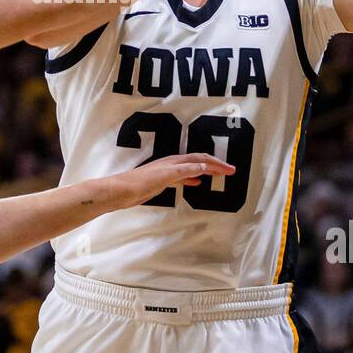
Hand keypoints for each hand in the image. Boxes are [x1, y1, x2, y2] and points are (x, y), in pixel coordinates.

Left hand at [104, 152, 234, 209]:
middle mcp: (173, 164)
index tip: (231, 170)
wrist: (121, 191)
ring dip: (207, 171)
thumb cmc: (141, 182)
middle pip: (199, 162)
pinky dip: (194, 178)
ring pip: (192, 169)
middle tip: (230, 171)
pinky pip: (184, 178)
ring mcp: (167, 173)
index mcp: (175, 161)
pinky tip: (196, 182)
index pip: (201, 160)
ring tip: (217, 174)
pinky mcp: (162, 182)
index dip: (217, 164)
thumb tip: (205, 167)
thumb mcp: (167, 176)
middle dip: (215, 165)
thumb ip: (186, 171)